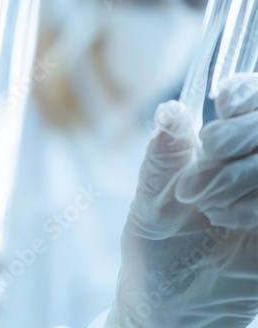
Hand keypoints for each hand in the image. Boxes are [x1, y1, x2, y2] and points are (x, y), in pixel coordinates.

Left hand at [105, 74, 257, 327]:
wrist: (172, 306)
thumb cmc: (158, 248)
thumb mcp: (151, 201)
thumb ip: (164, 158)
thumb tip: (171, 111)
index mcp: (225, 146)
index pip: (252, 97)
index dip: (246, 93)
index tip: (224, 102)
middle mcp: (256, 165)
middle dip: (237, 139)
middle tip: (199, 177)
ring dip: (246, 175)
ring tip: (211, 207)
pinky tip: (236, 221)